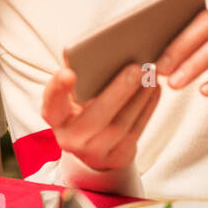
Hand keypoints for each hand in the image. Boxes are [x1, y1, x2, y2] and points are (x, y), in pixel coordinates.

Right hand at [40, 60, 161, 171]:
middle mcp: (70, 138)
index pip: (52, 102)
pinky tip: (155, 89)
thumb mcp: (74, 95)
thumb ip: (82, 77)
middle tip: (137, 68)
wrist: (93, 147)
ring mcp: (94, 152)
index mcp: (55, 116)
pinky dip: (147, 108)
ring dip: (140, 98)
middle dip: (118, 92)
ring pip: (120, 126)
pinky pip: (135, 131)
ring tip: (152, 74)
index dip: (58, 88)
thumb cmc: (83, 108)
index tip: (68, 72)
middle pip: (94, 118)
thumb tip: (103, 50)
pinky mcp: (117, 158)